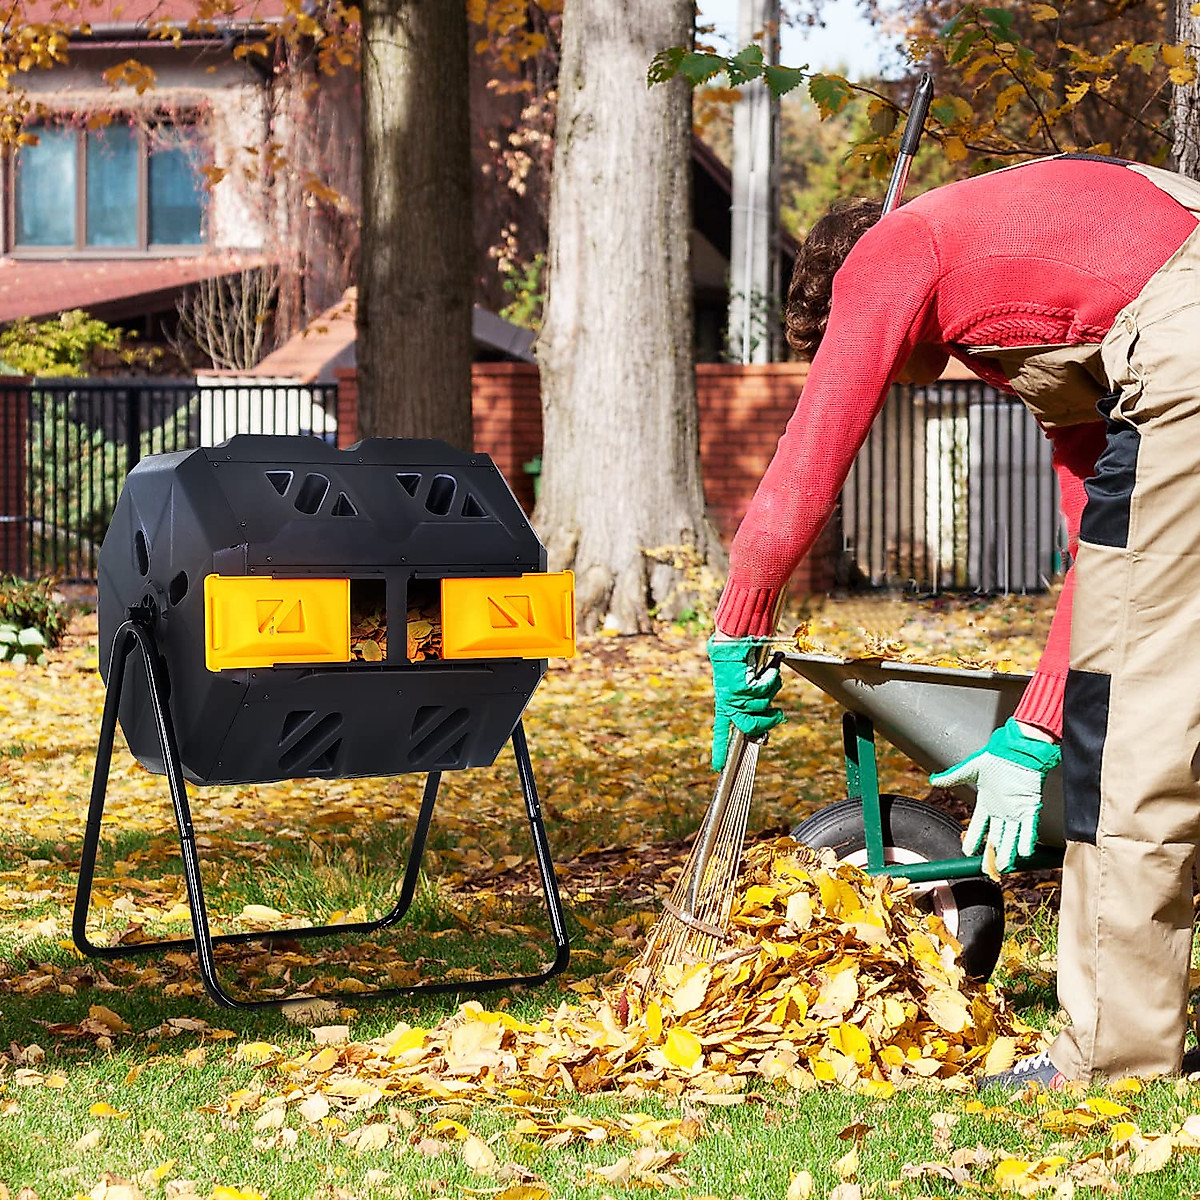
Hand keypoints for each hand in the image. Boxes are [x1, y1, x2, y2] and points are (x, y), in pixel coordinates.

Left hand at [707, 634, 784, 771]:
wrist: (732, 638)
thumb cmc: (738, 656)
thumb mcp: (741, 682)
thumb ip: (750, 699)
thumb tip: (773, 718)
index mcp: (724, 702)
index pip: (721, 730)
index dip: (720, 749)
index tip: (717, 767)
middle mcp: (727, 701)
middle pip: (750, 725)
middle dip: (768, 722)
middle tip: (779, 715)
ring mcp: (734, 694)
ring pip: (761, 705)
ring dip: (770, 690)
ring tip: (767, 676)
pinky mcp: (742, 685)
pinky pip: (764, 691)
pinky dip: (770, 679)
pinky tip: (767, 669)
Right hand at [930, 719, 1060, 870]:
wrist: (1015, 751)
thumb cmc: (995, 758)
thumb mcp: (970, 769)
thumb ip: (952, 777)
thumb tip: (933, 780)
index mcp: (986, 803)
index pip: (978, 827)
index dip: (973, 840)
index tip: (967, 852)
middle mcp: (1001, 811)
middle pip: (995, 838)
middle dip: (991, 855)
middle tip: (988, 870)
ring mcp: (1015, 811)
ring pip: (1011, 838)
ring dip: (1008, 853)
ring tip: (1004, 868)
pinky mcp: (1029, 808)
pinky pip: (1028, 829)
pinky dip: (1026, 841)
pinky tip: (1023, 853)